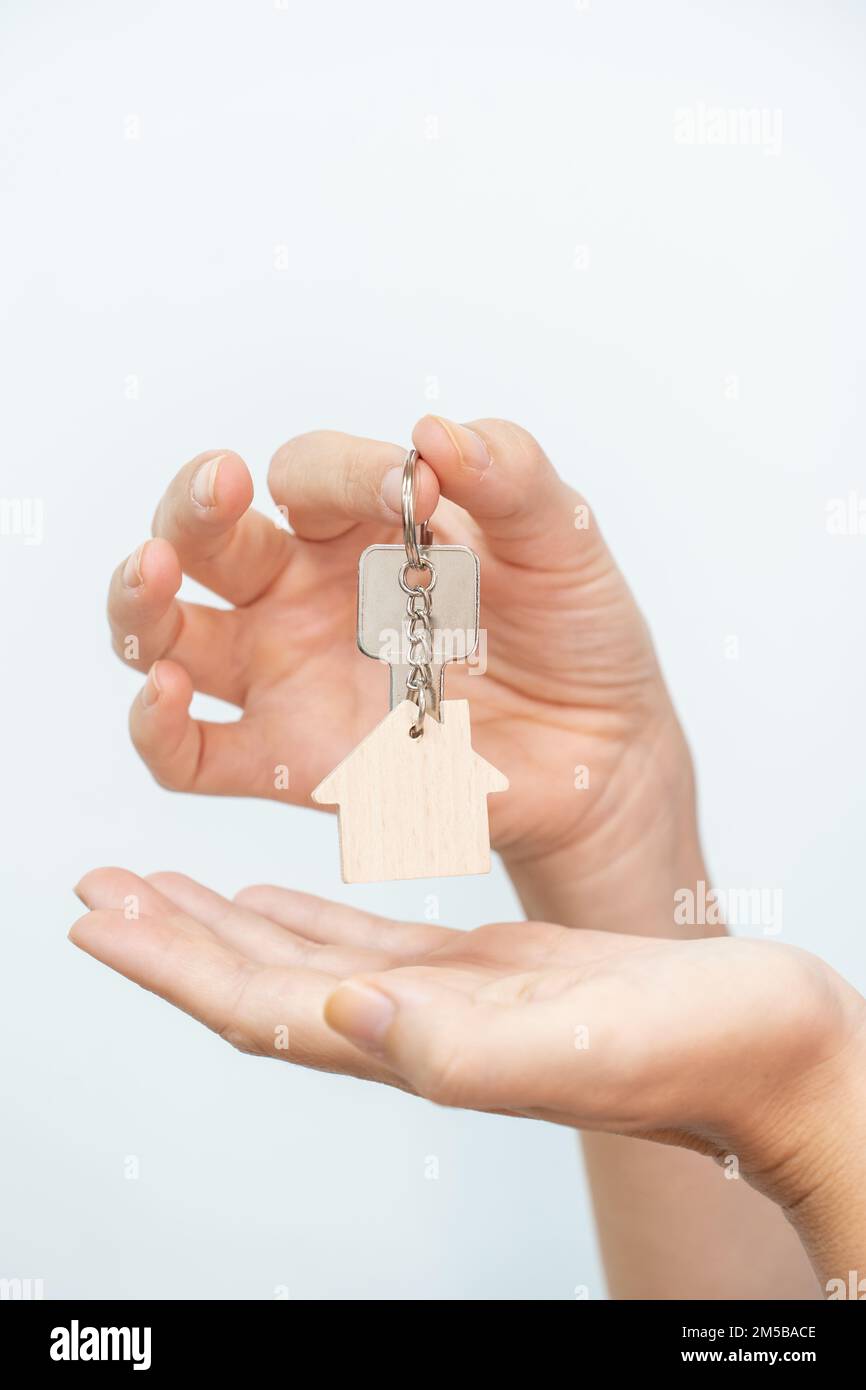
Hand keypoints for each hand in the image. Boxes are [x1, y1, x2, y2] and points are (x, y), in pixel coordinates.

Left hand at [72, 867, 865, 1286]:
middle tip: (100, 892)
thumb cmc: (698, 1055)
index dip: (174, 968)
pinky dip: (307, 917)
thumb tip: (339, 1017)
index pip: (262, 1009)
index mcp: (420, 1045)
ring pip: (304, 958)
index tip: (101, 921)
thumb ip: (450, 1048)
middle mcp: (413, 1026)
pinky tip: (275, 898)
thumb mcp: (572, 1044)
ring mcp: (446, 998)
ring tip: (163, 887)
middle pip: (260, 983)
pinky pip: (368, 939)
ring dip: (225, 924)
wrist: (772, 1046)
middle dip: (173, 938)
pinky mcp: (486, 970)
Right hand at [107, 419, 702, 931]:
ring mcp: (287, 675)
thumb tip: (436, 432)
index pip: (307, 473)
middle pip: (206, 537)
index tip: (417, 492)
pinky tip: (163, 694)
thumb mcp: (562, 538)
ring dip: (140, 602)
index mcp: (361, 525)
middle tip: (218, 484)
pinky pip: (189, 754)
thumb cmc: (577, 631)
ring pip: (169, 633)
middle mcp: (304, 591)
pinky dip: (155, 728)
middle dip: (191, 506)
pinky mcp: (289, 761)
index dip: (346, 473)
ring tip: (156, 573)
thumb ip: (509, 476)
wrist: (603, 747)